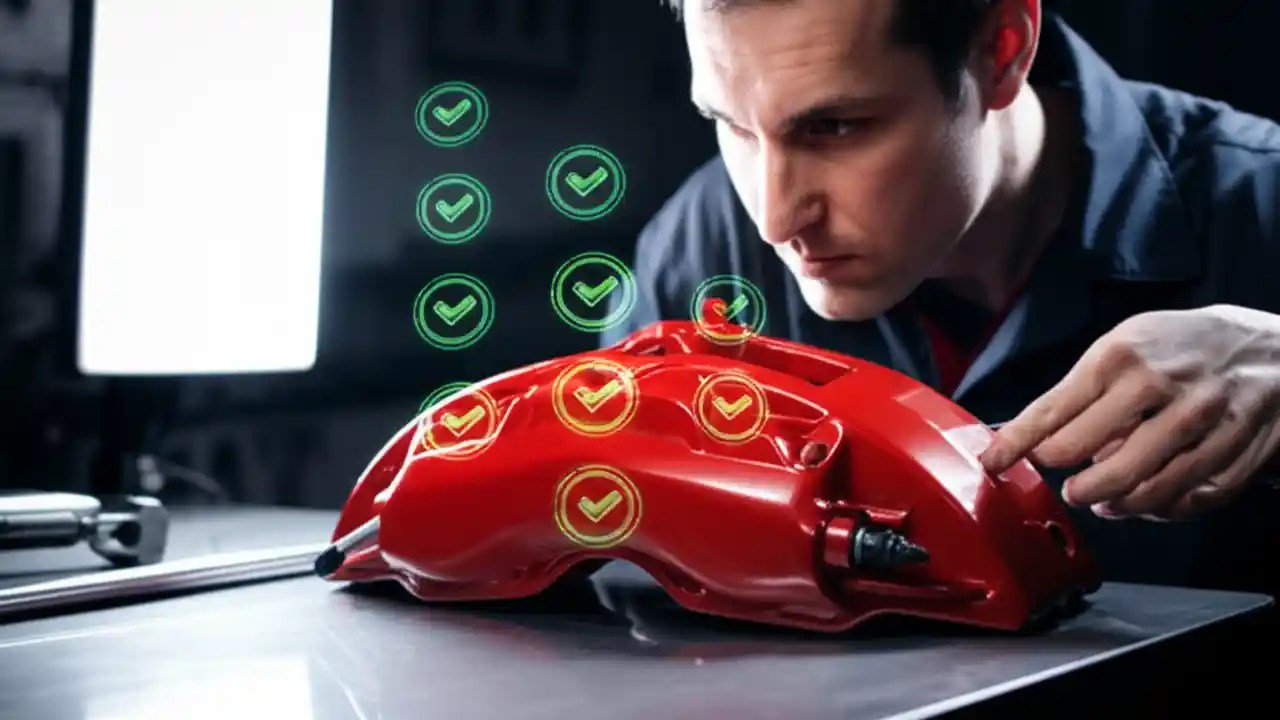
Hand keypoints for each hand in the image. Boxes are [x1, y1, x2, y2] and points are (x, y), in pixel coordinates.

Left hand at [979, 304, 1279, 519]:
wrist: (1268, 345)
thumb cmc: (1178, 348)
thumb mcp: (1123, 347)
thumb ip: (1079, 394)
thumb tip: (1034, 439)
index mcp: (1120, 358)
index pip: (1054, 411)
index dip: (1016, 443)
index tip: (993, 462)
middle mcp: (1162, 387)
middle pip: (1094, 458)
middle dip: (1071, 481)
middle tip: (1066, 486)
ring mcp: (1204, 420)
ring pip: (1144, 487)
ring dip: (1112, 502)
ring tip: (1098, 498)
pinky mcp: (1237, 448)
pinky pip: (1189, 498)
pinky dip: (1160, 509)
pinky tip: (1144, 501)